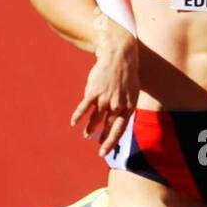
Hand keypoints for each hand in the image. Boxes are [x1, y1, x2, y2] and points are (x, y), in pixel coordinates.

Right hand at [70, 31, 138, 156]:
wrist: (119, 55)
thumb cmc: (126, 75)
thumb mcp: (132, 93)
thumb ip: (125, 108)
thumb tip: (119, 122)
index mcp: (129, 106)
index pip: (119, 129)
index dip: (111, 141)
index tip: (104, 151)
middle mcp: (117, 105)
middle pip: (108, 126)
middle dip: (103, 139)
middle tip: (99, 149)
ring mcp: (105, 98)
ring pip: (95, 119)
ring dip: (90, 128)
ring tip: (87, 134)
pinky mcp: (94, 91)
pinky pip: (84, 107)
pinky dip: (78, 116)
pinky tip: (74, 122)